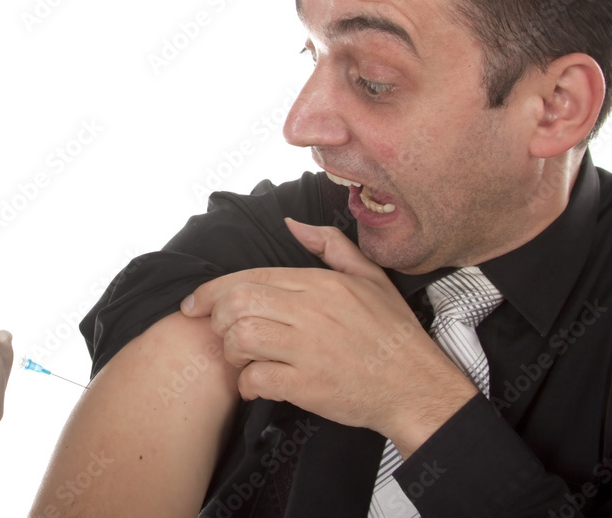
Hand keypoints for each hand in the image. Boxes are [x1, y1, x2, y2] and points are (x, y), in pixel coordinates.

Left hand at [181, 218, 476, 456]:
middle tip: (223, 334)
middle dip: (218, 320)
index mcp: (321, 284)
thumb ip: (330, 245)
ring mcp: (310, 349)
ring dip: (231, 352)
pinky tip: (256, 385)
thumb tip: (292, 224)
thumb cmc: (392, 334)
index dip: (211, 292)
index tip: (194, 305)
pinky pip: (257, 378)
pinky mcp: (309, 385)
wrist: (418, 387)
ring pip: (242, 338)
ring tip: (241, 359)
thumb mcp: (370, 278)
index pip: (249, 278)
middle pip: (238, 303)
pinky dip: (247, 384)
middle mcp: (312, 311)